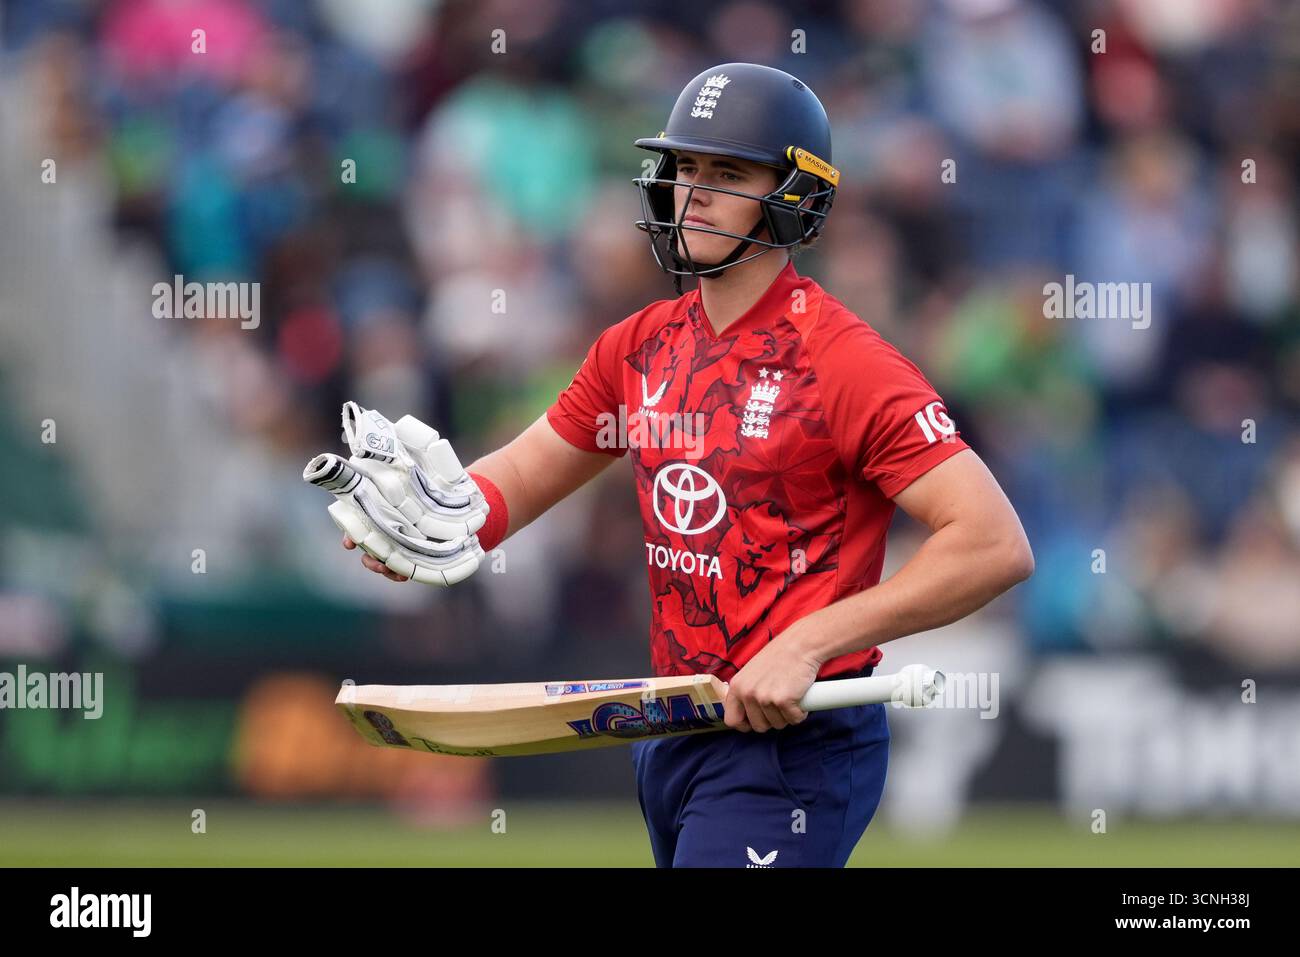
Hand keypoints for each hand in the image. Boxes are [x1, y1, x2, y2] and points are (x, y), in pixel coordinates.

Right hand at [304, 402, 488, 585]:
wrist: (473, 495)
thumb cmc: (440, 474)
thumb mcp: (419, 453)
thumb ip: (396, 443)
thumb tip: (366, 419)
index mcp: (383, 504)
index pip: (358, 520)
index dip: (350, 530)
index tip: (348, 540)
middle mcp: (390, 524)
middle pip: (370, 543)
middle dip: (366, 551)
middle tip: (369, 555)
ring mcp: (406, 540)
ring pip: (386, 558)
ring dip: (383, 565)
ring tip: (386, 567)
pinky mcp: (423, 553)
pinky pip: (409, 568)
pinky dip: (404, 573)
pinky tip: (403, 574)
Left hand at [723, 622, 826, 732]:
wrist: (801, 645)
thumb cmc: (780, 656)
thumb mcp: (752, 673)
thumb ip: (747, 691)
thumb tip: (746, 714)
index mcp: (737, 686)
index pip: (732, 720)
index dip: (745, 725)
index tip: (757, 720)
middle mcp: (747, 693)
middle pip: (758, 726)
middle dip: (771, 720)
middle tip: (780, 705)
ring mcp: (764, 698)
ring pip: (777, 725)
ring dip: (787, 716)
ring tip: (790, 696)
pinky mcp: (782, 701)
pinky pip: (794, 719)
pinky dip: (800, 713)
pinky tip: (800, 697)